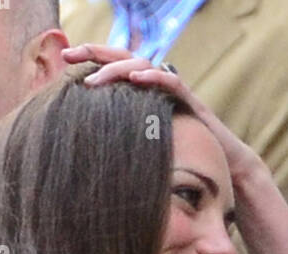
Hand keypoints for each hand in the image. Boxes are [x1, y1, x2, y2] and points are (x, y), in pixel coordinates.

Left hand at [62, 44, 258, 184]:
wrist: (224, 167)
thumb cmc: (182, 159)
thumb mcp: (144, 146)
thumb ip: (123, 137)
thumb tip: (89, 148)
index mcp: (144, 93)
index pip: (114, 67)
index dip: (90, 60)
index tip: (64, 59)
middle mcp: (157, 85)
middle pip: (124, 57)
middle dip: (95, 53)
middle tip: (69, 54)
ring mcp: (174, 91)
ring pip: (144, 66)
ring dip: (117, 69)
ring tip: (95, 80)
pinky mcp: (191, 102)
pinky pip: (172, 82)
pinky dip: (153, 78)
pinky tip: (135, 79)